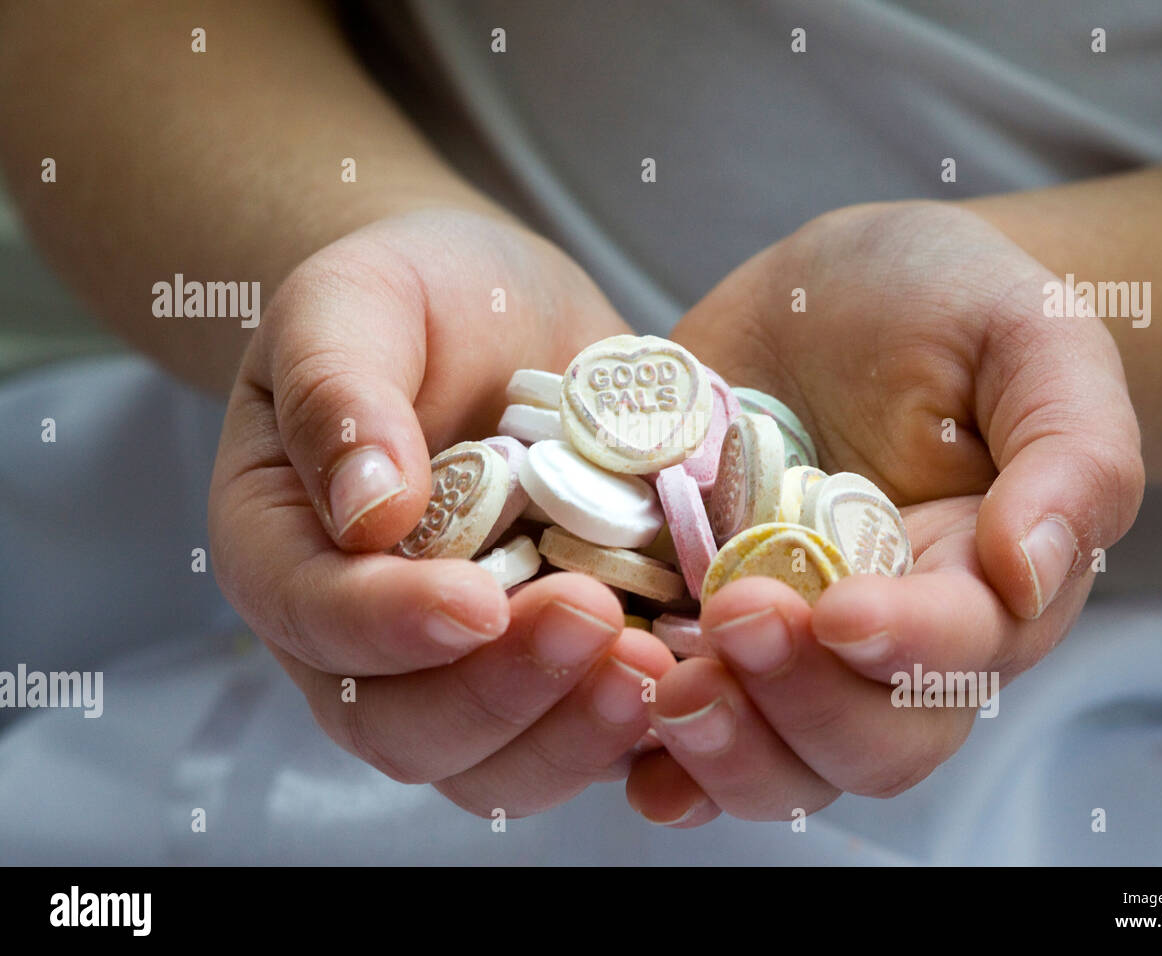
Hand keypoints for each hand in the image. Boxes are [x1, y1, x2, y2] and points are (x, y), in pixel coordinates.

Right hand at [209, 208, 674, 815]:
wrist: (503, 314)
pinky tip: (700, 681)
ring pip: (497, 765)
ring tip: (656, 667)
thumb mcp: (355, 302)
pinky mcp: (558, 669)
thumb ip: (339, 390)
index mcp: (288, 550)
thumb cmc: (412, 297)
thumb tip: (367, 513)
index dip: (389, 628)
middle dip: (502, 694)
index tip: (477, 599)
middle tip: (595, 620)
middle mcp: (366, 638)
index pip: (316, 620)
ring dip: (575, 735)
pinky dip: (641, 731)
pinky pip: (586, 738)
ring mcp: (464, 668)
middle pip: (405, 727)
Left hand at [627, 202, 1143, 825]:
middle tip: (736, 617)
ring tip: (666, 690)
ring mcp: (788, 649)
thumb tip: (1030, 574)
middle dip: (802, 704)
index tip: (841, 611)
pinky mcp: (697, 627)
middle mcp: (887, 645)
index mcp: (981, 586)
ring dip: (725, 751)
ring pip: (778, 763)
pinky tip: (620, 751)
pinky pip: (678, 731)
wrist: (825, 298)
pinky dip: (647, 755)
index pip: (961, 654)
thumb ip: (1070, 453)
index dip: (907, 648)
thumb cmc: (948, 304)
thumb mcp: (1028, 338)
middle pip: (868, 743)